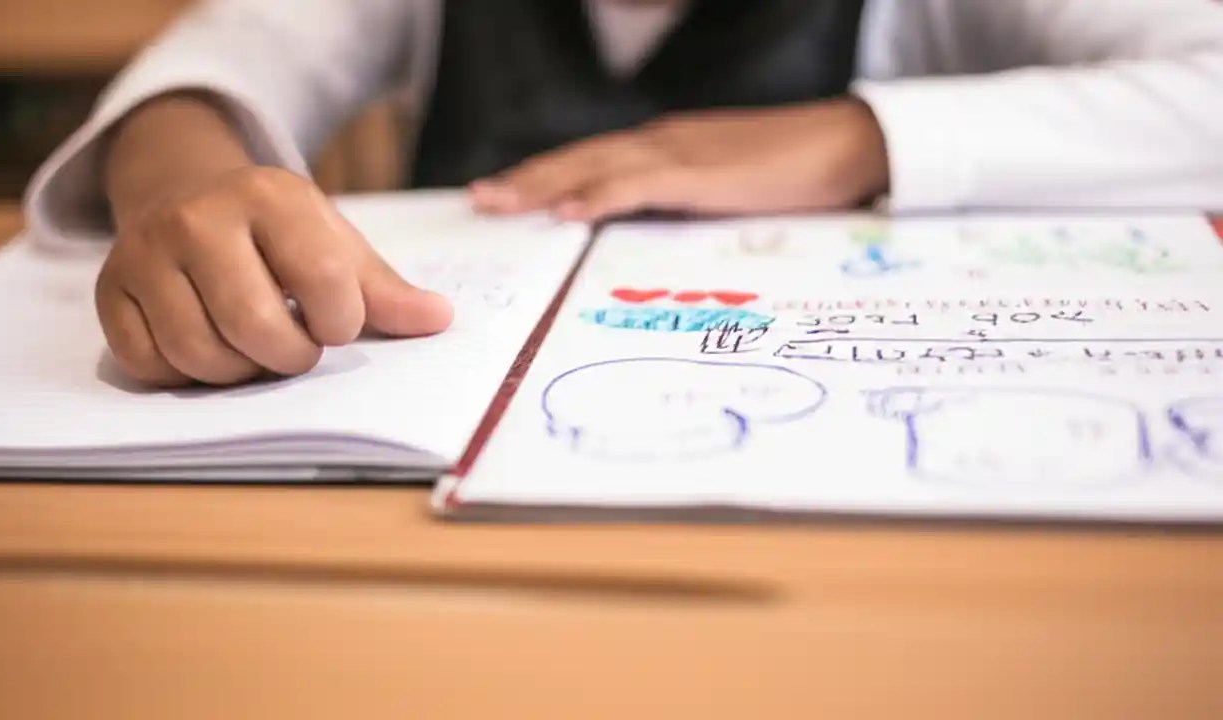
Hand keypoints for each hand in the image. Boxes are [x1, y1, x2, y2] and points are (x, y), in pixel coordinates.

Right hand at [96, 166, 452, 386]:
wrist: (188, 196)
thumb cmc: (279, 236)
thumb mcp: (336, 247)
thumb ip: (383, 290)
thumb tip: (440, 319)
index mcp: (271, 196)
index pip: (325, 282)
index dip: (340, 322)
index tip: (334, 321)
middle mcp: (199, 216)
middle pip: (255, 326)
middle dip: (288, 357)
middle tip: (294, 349)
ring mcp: (145, 251)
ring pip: (198, 352)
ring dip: (238, 372)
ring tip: (253, 349)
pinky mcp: (109, 289)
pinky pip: (149, 363)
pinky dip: (184, 374)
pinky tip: (206, 347)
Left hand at [468, 97, 888, 220]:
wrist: (851, 142)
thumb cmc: (794, 170)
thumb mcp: (725, 187)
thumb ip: (685, 200)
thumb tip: (648, 226)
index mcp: (666, 146)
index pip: (591, 160)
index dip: (544, 175)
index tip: (503, 192)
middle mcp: (662, 142)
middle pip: (579, 159)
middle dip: (526, 179)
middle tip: (477, 199)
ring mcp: (681, 153)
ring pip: (596, 167)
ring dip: (544, 185)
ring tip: (498, 204)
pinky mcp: (704, 173)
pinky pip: (641, 186)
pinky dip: (601, 198)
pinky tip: (569, 215)